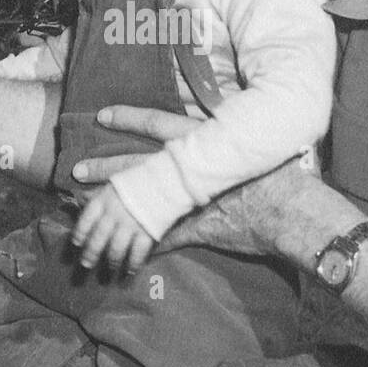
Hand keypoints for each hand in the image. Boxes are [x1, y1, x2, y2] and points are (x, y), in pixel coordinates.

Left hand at [69, 104, 339, 264]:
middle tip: (75, 168)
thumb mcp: (245, 150)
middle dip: (104, 167)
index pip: (158, 125)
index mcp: (202, 142)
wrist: (292, 210)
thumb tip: (206, 132)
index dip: (129, 118)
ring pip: (140, 202)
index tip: (102, 116)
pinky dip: (139, 243)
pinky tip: (119, 250)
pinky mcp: (195, 227)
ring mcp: (189, 198)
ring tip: (86, 215)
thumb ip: (223, 143)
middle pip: (137, 165)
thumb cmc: (278, 176)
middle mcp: (190, 168)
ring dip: (112, 210)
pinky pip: (160, 236)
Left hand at [72, 183, 155, 274]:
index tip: (76, 243)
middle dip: (92, 253)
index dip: (81, 232)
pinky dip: (134, 263)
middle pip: (99, 238)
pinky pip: (138, 252)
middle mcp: (115, 213)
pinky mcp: (148, 233)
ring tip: (111, 268)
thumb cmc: (142, 175)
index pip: (87, 219)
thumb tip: (78, 183)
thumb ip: (98, 181)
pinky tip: (131, 270)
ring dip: (112, 261)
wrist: (170, 178)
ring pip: (116, 248)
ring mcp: (131, 225)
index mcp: (105, 198)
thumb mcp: (117, 174)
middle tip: (86, 265)